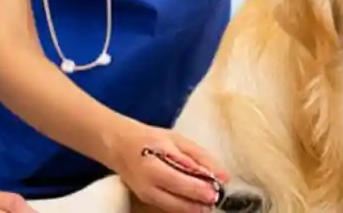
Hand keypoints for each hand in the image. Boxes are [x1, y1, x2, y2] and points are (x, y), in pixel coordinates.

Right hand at [106, 124, 227, 212]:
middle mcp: (149, 188)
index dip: (204, 189)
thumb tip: (224, 177)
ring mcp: (148, 198)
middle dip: (203, 201)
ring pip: (180, 210)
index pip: (184, 185)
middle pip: (183, 204)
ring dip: (196, 205)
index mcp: (155, 168)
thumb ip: (200, 158)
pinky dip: (187, 204)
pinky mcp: (148, 202)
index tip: (219, 187)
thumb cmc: (148, 138)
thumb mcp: (176, 140)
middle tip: (216, 191)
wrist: (118, 145)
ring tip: (206, 192)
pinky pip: (173, 207)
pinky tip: (194, 195)